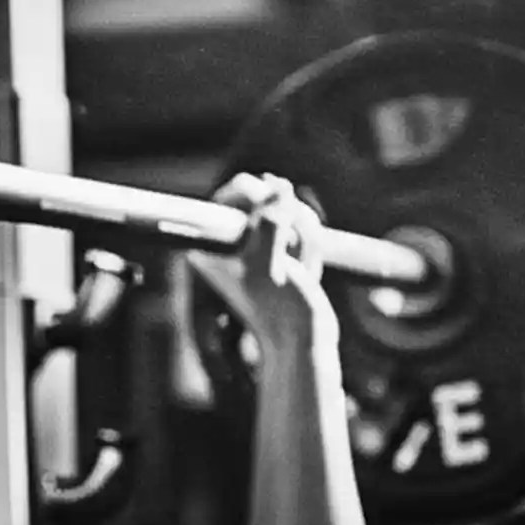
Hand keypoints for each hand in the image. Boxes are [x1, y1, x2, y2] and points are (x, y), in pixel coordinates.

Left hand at [186, 173, 338, 366]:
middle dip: (290, 221)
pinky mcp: (283, 251)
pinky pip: (305, 231)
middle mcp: (233, 239)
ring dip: (304, 239)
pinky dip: (311, 248)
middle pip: (269, 197)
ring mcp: (260, 243)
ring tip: (299, 269)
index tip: (273, 210)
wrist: (302, 341)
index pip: (232, 194)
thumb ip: (269, 219)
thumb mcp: (266, 261)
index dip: (258, 195)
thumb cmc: (277, 306)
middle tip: (288, 249)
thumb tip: (275, 183)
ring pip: (293, 212)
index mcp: (213, 242)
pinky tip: (307, 272)